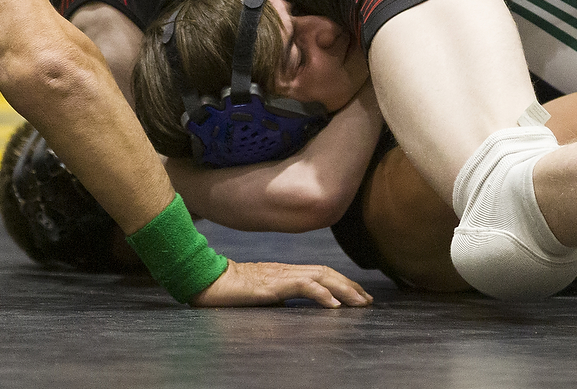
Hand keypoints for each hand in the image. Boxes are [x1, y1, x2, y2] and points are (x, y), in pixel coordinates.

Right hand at [189, 259, 373, 307]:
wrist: (208, 281)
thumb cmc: (231, 290)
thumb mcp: (262, 295)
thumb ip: (280, 297)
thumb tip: (294, 306)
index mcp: (286, 272)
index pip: (322, 273)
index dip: (343, 283)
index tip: (360, 296)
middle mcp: (288, 270)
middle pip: (327, 273)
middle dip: (351, 286)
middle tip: (368, 301)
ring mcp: (280, 276)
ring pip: (320, 277)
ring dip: (343, 290)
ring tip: (359, 303)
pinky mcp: (272, 285)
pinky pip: (302, 286)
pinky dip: (321, 294)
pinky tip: (333, 305)